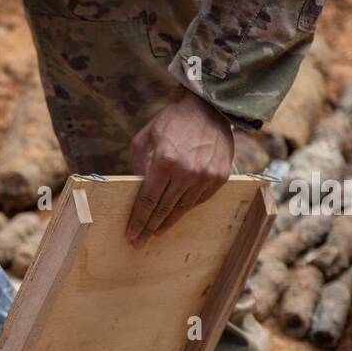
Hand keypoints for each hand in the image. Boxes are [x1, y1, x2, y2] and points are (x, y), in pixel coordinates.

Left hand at [127, 88, 234, 248]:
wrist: (207, 107)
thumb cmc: (171, 122)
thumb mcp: (145, 139)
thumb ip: (139, 166)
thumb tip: (136, 192)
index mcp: (165, 162)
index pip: (148, 201)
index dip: (138, 220)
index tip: (131, 235)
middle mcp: (187, 172)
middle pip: (165, 210)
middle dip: (150, 228)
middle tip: (140, 242)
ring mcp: (206, 176)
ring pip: (183, 209)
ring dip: (168, 222)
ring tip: (157, 231)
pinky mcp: (220, 177)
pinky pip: (199, 201)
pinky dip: (186, 209)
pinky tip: (176, 214)